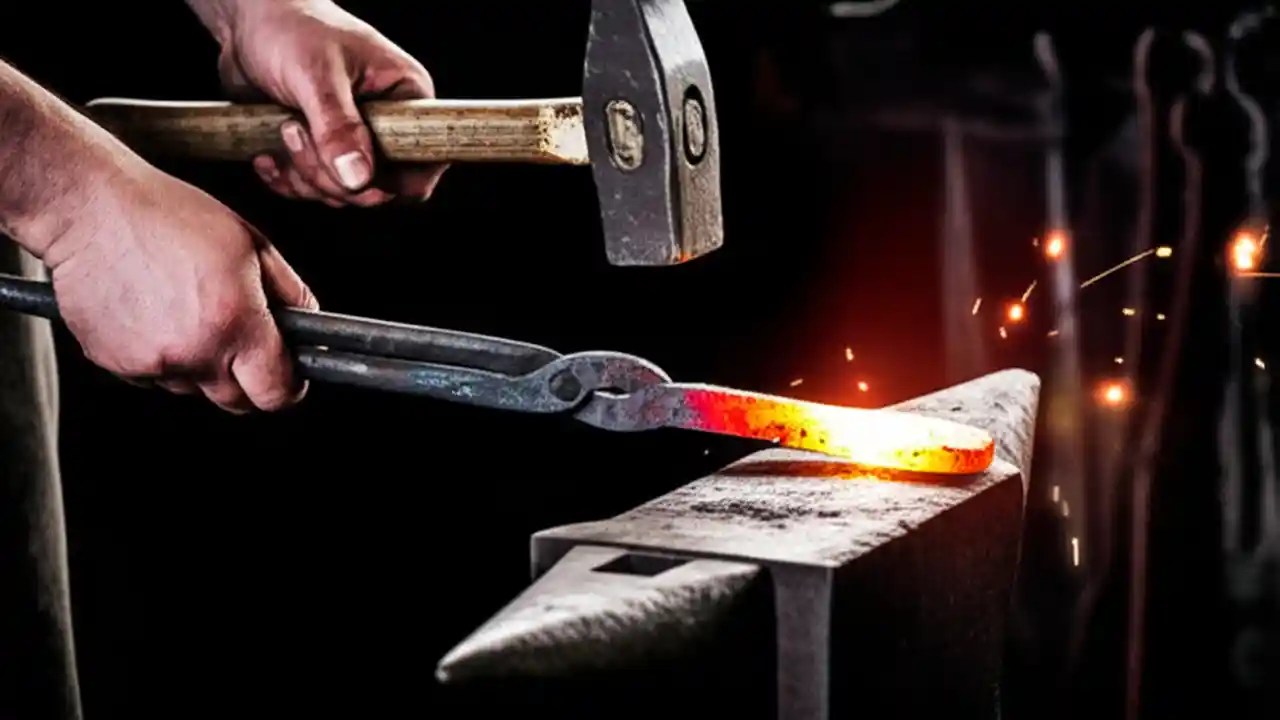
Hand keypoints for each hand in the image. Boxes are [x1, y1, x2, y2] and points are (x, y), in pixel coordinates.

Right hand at [40, 156, 317, 412]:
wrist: (89, 207)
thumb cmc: (168, 214)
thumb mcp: (251, 242)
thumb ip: (289, 291)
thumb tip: (310, 325)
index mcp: (235, 323)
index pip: (276, 393)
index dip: (289, 388)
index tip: (290, 377)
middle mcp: (194, 351)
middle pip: (236, 402)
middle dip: (247, 380)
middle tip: (241, 341)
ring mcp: (151, 362)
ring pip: (192, 387)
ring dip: (200, 364)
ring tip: (186, 310)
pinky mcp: (113, 362)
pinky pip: (152, 376)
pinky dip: (161, 355)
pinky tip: (154, 312)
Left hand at [213, 0, 445, 206]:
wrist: (247, 20)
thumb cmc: (290, 28)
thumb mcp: (317, 74)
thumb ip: (338, 128)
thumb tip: (359, 178)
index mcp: (406, 97)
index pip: (424, 162)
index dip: (391, 181)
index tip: (352, 172)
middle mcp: (387, 124)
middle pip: (378, 187)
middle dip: (332, 177)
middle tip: (297, 133)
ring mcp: (354, 141)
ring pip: (344, 192)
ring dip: (305, 176)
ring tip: (283, 130)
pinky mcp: (322, 151)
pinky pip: (314, 190)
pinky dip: (287, 181)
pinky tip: (268, 155)